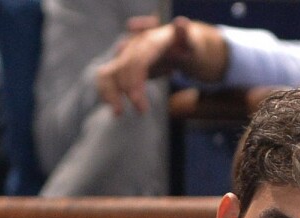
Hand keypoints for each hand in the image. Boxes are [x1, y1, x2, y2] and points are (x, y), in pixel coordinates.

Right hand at [97, 17, 225, 114]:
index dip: (134, 80)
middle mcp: (134, 47)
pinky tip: (114, 107)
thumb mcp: (191, 42)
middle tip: (141, 111)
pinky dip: (107, 92)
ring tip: (118, 113)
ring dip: (109, 92)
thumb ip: (186, 36)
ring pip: (109, 73)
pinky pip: (108, 78)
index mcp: (149, 42)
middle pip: (123, 69)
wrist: (180, 45)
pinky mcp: (123, 67)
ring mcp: (126, 57)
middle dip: (128, 90)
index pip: (137, 61)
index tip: (137, 102)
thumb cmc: (188, 45)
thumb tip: (180, 23)